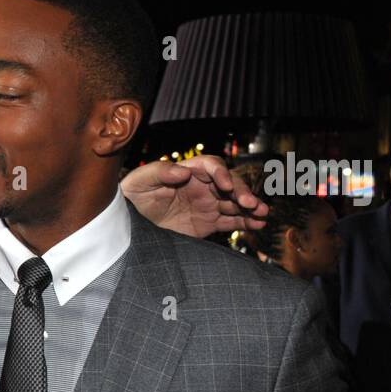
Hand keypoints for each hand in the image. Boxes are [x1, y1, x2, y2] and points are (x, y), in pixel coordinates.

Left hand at [121, 155, 267, 237]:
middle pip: (229, 184)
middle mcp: (202, 186)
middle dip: (241, 192)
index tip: (225, 185)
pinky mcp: (208, 223)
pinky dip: (245, 222)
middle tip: (250, 203)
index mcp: (187, 172)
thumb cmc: (131, 196)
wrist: (128, 223)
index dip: (221, 173)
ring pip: (234, 203)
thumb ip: (159, 172)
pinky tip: (258, 224)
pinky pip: (231, 221)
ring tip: (262, 213)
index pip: (211, 166)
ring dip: (250, 206)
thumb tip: (183, 172)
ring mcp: (207, 204)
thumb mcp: (139, 181)